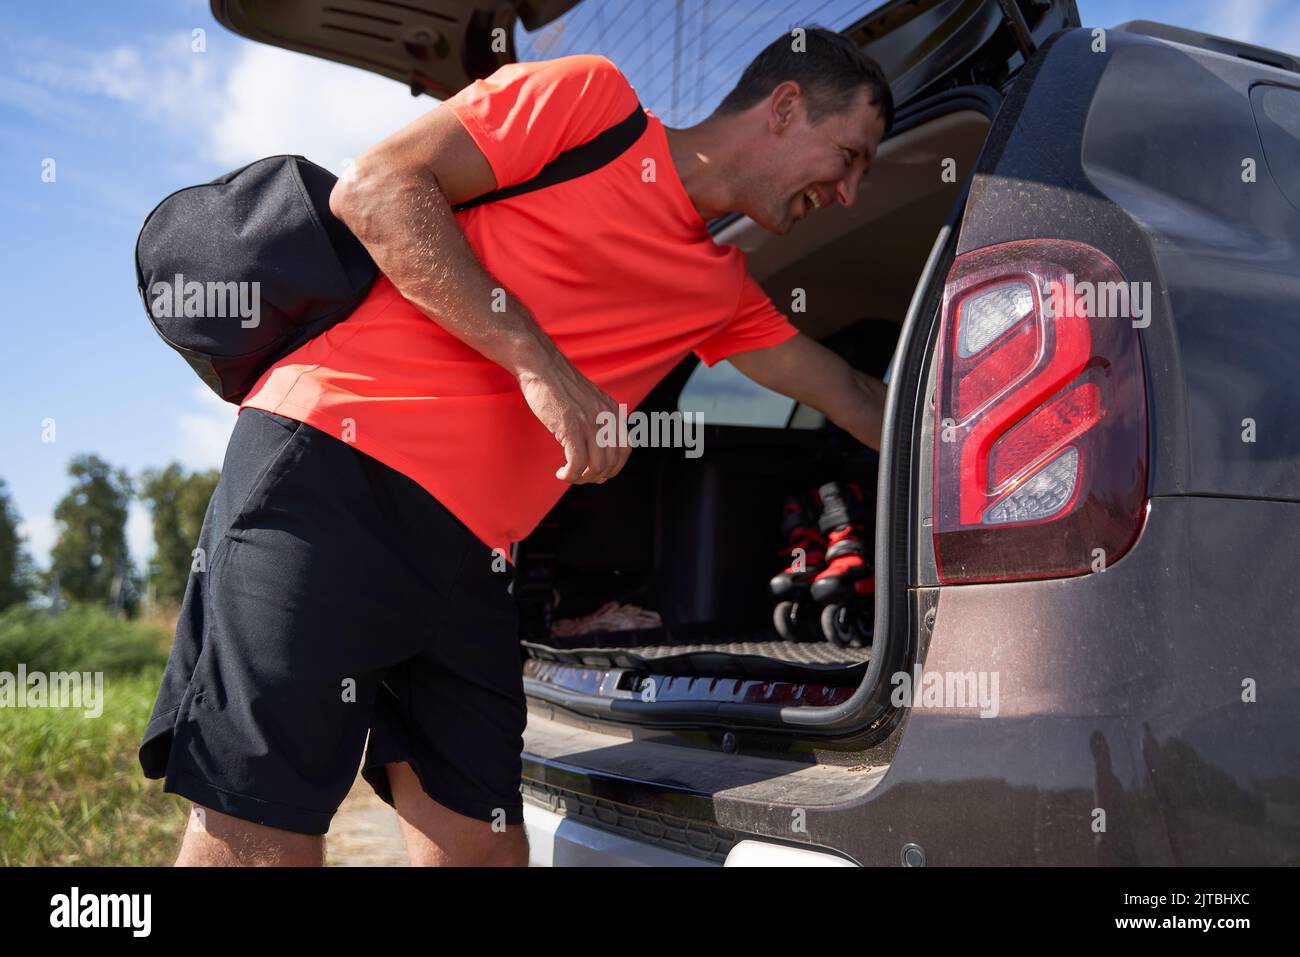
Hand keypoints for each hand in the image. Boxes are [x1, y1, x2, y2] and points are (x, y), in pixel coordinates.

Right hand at [517, 351, 632, 483]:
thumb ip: (597, 419)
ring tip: (569, 476)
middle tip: (581, 478)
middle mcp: (606, 417)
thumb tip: (595, 449)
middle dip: (597, 477)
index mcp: (612, 411)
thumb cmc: (558, 385)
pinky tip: (561, 473)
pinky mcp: (571, 428)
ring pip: (596, 466)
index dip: (615, 467)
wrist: (542, 366)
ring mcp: (589, 422)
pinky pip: (577, 463)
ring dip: (582, 479)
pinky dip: (570, 475)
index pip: (626, 448)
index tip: (599, 473)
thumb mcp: (588, 401)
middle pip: (612, 462)